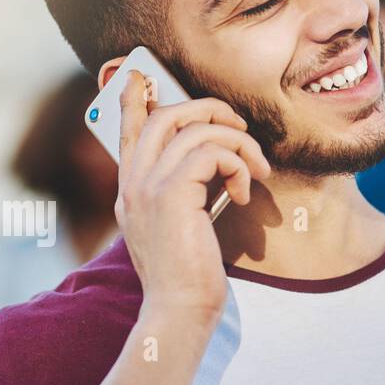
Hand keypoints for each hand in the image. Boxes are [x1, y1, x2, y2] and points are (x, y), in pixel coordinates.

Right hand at [115, 70, 269, 322]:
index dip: (134, 100)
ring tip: (256, 169)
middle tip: (238, 126)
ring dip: (237, 143)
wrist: (179, 309)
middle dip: (207, 109)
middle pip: (164, 115)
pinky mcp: (171, 193)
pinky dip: (238, 165)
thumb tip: (210, 164)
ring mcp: (147, 187)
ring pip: (195, 130)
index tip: (139, 76)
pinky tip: (245, 194)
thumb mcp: (177, 228)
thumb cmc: (186, 276)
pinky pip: (212, 152)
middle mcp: (132, 184)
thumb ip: (180, 193)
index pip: (127, 132)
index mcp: (130, 191)